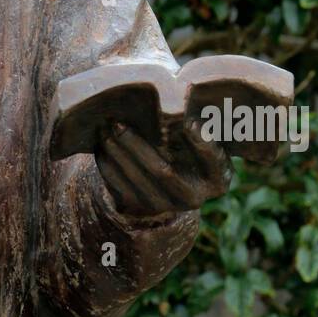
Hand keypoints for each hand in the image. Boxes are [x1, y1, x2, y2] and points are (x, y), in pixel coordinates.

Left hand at [95, 117, 231, 219]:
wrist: (174, 179)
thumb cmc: (194, 148)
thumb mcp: (208, 140)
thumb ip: (204, 128)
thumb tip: (189, 110)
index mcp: (216, 181)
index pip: (213, 162)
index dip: (203, 145)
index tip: (190, 123)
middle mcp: (192, 199)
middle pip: (162, 172)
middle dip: (137, 146)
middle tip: (119, 123)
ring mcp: (165, 205)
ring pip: (136, 180)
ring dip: (117, 153)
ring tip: (105, 129)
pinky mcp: (141, 206)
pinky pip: (119, 186)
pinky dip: (107, 164)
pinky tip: (100, 145)